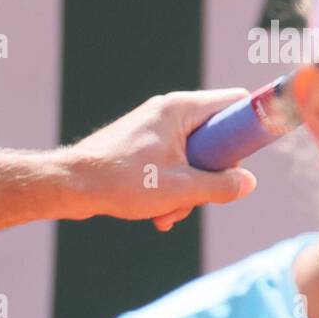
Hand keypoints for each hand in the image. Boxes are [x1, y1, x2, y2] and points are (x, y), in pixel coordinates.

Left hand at [53, 89, 256, 228]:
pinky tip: (157, 214)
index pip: (233, 103)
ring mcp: (154, 128)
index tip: (248, 158)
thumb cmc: (121, 181)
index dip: (248, 128)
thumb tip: (248, 183)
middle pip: (216, 139)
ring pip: (194, 158)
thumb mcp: (180, 188)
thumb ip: (220, 186)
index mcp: (180, 109)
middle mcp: (169, 112)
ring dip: (189, 190)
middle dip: (211, 176)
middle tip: (199, 197)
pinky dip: (171, 190)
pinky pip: (173, 165)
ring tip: (169, 212)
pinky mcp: (142, 146)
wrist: (69, 186)